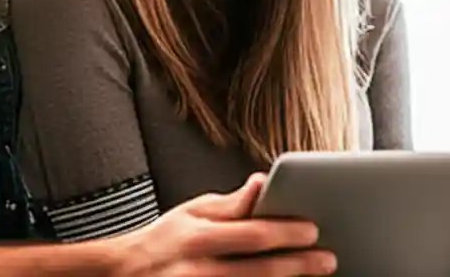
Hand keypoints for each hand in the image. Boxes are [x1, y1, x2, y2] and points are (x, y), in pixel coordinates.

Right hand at [109, 173, 335, 275]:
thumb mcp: (190, 212)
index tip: (314, 229)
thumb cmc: (163, 241)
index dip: (285, 232)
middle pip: (258, 271)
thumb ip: (230, 204)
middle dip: (298, 266)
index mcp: (196, 238)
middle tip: (329, 260)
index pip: (250, 235)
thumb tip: (264, 182)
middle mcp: (197, 271)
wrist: (120, 276)